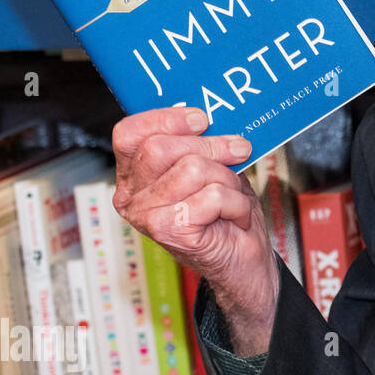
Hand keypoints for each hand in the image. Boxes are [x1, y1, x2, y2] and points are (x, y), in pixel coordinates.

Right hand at [112, 106, 278, 355]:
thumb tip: (207, 114)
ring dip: (227, 180)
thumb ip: (200, 144)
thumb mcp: (213, 169)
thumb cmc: (227, 214)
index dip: (165, 118)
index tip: (202, 118)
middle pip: (161, 147)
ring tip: (232, 197)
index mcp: (135, 177)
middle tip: (238, 150)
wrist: (245, 261)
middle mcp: (132, 197)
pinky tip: (233, 217)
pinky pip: (212, 195)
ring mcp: (146, 216)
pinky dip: (236, 203)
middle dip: (211, 145)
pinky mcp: (168, 231)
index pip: (129, 134)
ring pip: (192, 169)